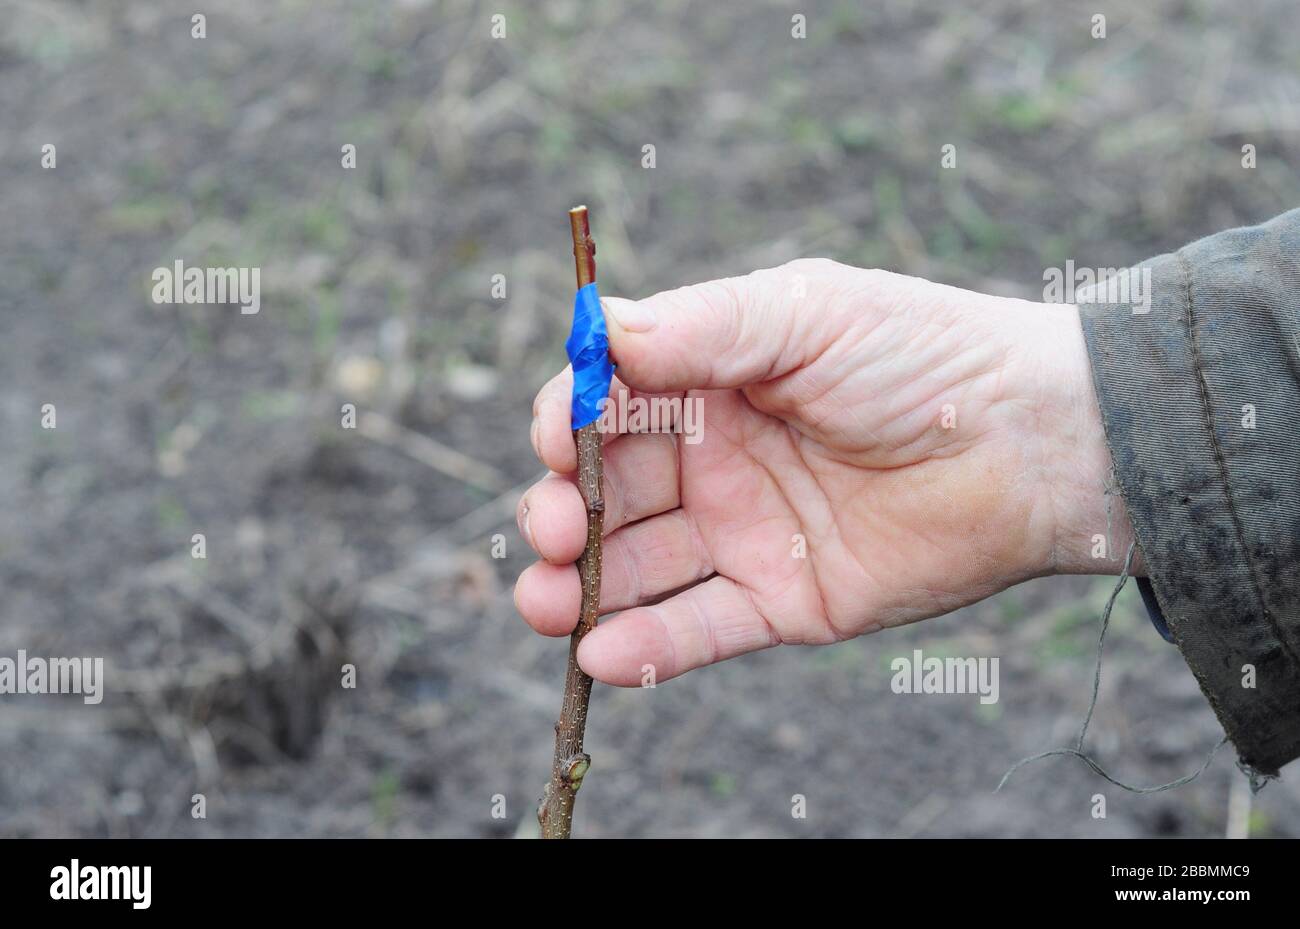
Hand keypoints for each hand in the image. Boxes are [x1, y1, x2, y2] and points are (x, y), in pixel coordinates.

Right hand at [514, 259, 1135, 685]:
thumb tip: (598, 329)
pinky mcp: (782, 600)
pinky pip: (700, 628)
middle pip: (606, 493)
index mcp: (711, 380)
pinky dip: (648, 648)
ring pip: (638, 567)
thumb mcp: (807, 312)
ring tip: (547, 604)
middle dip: (561, 514)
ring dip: (580, 590)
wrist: (1033, 444)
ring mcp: (745, 533)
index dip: (567, 421)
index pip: (607, 404)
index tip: (553, 439)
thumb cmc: (925, 356)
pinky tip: (602, 655)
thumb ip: (702, 325)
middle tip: (551, 531)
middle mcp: (715, 458)